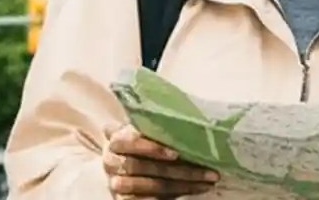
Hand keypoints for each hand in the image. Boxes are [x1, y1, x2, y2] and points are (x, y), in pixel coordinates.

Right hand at [101, 124, 219, 197]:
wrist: (126, 161)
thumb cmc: (145, 139)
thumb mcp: (148, 130)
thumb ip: (160, 128)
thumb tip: (197, 126)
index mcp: (116, 138)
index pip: (129, 140)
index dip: (152, 148)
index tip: (176, 153)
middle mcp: (110, 160)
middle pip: (143, 166)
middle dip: (178, 170)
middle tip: (208, 171)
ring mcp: (114, 182)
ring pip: (147, 186)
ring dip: (180, 186)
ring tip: (205, 183)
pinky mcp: (120, 199)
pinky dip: (168, 198)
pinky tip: (188, 194)